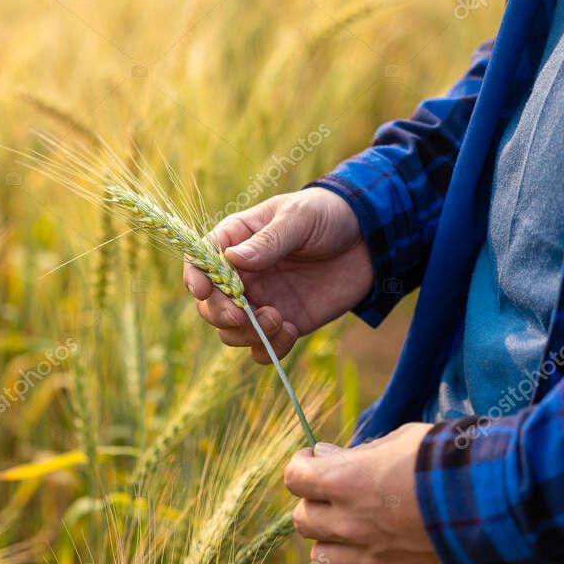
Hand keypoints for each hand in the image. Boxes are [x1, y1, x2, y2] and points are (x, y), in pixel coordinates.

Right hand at [183, 188, 370, 362]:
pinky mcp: (283, 323)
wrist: (369, 240)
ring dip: (247, 334)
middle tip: (244, 314)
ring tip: (278, 319)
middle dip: (221, 314)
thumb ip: (269, 241)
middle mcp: (242, 276)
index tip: (204, 290)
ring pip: (231, 333)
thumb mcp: (299, 218)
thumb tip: (233, 260)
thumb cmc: (328, 215)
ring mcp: (261, 302)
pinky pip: (262, 348)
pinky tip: (290, 330)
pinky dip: (269, 348)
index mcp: (236, 241)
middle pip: (209, 305)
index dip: (195, 277)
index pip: (200, 261)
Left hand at [285, 423, 444, 563]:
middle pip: (302, 518)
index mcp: (345, 481)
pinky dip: (348, 561)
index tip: (313, 458)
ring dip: (327, 537)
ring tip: (346, 523)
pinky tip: (364, 545)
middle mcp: (348, 521)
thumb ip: (359, 452)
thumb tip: (327, 455)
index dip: (301, 465)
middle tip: (332, 490)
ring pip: (319, 554)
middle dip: (314, 500)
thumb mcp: (399, 441)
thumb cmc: (444, 462)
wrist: (491, 504)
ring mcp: (368, 555)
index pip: (295, 477)